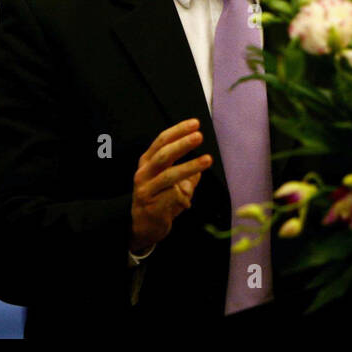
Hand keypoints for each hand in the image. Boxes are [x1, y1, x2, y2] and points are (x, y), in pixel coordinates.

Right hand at [129, 119, 211, 255]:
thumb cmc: (161, 199)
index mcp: (148, 162)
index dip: (178, 131)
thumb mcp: (173, 181)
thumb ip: (188, 172)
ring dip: (190, 166)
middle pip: (163, 155)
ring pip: (169, 175)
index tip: (195, 123)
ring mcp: (145, 189)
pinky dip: (183, 197)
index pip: (162, 141)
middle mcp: (143, 173)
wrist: (144, 227)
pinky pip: (171, 197)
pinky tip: (187, 202)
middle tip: (200, 136)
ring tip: (207, 159)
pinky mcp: (150, 206)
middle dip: (182, 144)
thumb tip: (204, 160)